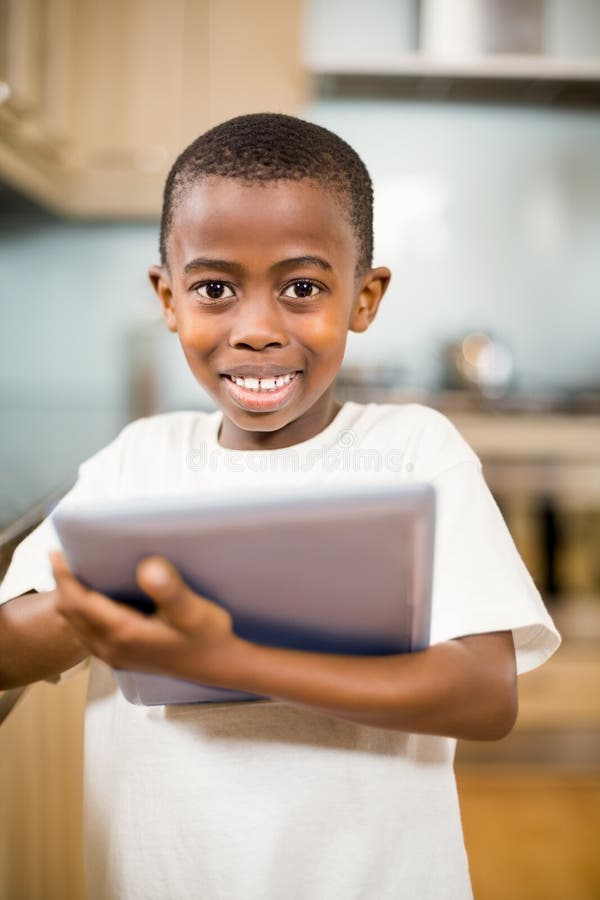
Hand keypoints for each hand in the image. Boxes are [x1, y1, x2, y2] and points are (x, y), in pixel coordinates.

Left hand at [49, 550, 244, 685]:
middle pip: (70, 613)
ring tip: (76, 571)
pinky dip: (82, 612)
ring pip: (76, 624)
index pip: (78, 601)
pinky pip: (88, 632)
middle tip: (65, 555)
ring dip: (71, 598)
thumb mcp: (194, 611)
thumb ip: (170, 590)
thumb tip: (147, 566)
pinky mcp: (121, 656)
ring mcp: (115, 654)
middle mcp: (112, 646)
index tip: (58, 551)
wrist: (220, 665)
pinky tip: (95, 597)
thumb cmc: (208, 636)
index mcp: (123, 632)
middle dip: (63, 584)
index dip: (65, 576)